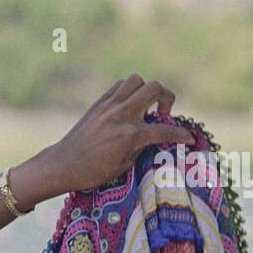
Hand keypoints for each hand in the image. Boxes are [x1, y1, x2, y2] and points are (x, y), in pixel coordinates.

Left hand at [40, 74, 196, 195]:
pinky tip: (127, 106)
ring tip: (144, 107)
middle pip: (154, 88)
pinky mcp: (99, 104)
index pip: (164, 130)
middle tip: (162, 113)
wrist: (63, 164)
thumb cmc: (93, 172)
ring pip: (136, 80)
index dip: (181, 135)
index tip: (189, 138)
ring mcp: (109, 106)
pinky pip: (119, 86)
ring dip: (145, 90)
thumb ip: (141, 147)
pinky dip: (128, 91)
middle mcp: (122, 115)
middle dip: (166, 97)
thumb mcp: (124, 166)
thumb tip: (152, 137)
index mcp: (130, 135)